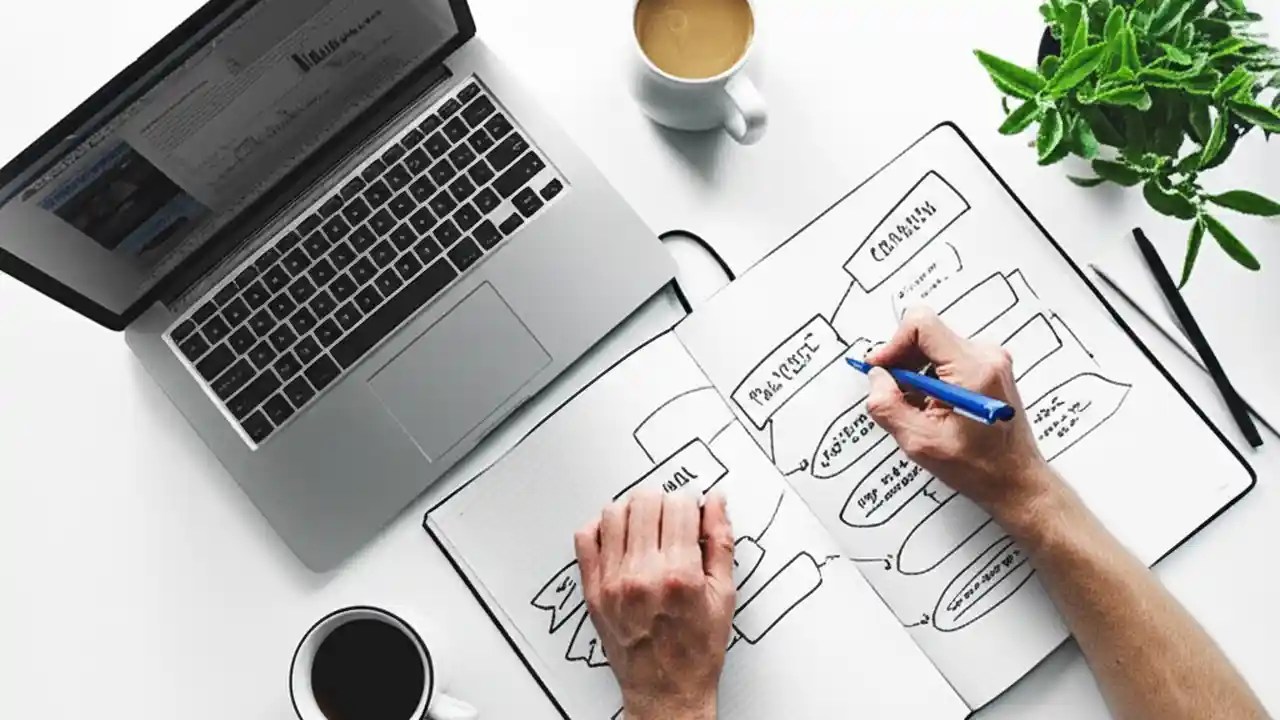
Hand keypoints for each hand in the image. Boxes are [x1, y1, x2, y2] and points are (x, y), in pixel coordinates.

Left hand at [574, 490, 735, 719]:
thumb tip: (716, 502)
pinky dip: (600, 526)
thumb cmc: (696, 652)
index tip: (692, 511)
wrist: (666, 691)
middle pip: (645, 502)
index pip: (678, 506)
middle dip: (663, 502)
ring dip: (633, 509)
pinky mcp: (593, 591)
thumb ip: (720, 542)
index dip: (689, 502)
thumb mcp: (725, 596)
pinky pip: (585, 538)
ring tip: (646, 523)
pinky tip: (617, 534)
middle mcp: (642, 577)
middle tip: (671, 517)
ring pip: (613, 513)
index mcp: (679, 576)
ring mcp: (613, 583)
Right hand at [864, 307, 1061, 527]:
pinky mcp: (989, 367)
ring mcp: (991, 359)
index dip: (892, 344)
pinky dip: (930, 376)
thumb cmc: (978, 467)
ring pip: (934, 346)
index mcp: (973, 369)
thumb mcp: (920, 442)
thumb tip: (876, 377)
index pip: (922, 324)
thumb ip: (888, 406)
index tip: (880, 368)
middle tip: (893, 394)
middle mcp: (986, 356)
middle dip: (902, 361)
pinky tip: (930, 405)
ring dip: (915, 371)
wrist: (1015, 480)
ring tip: (916, 406)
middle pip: (926, 334)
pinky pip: (947, 357)